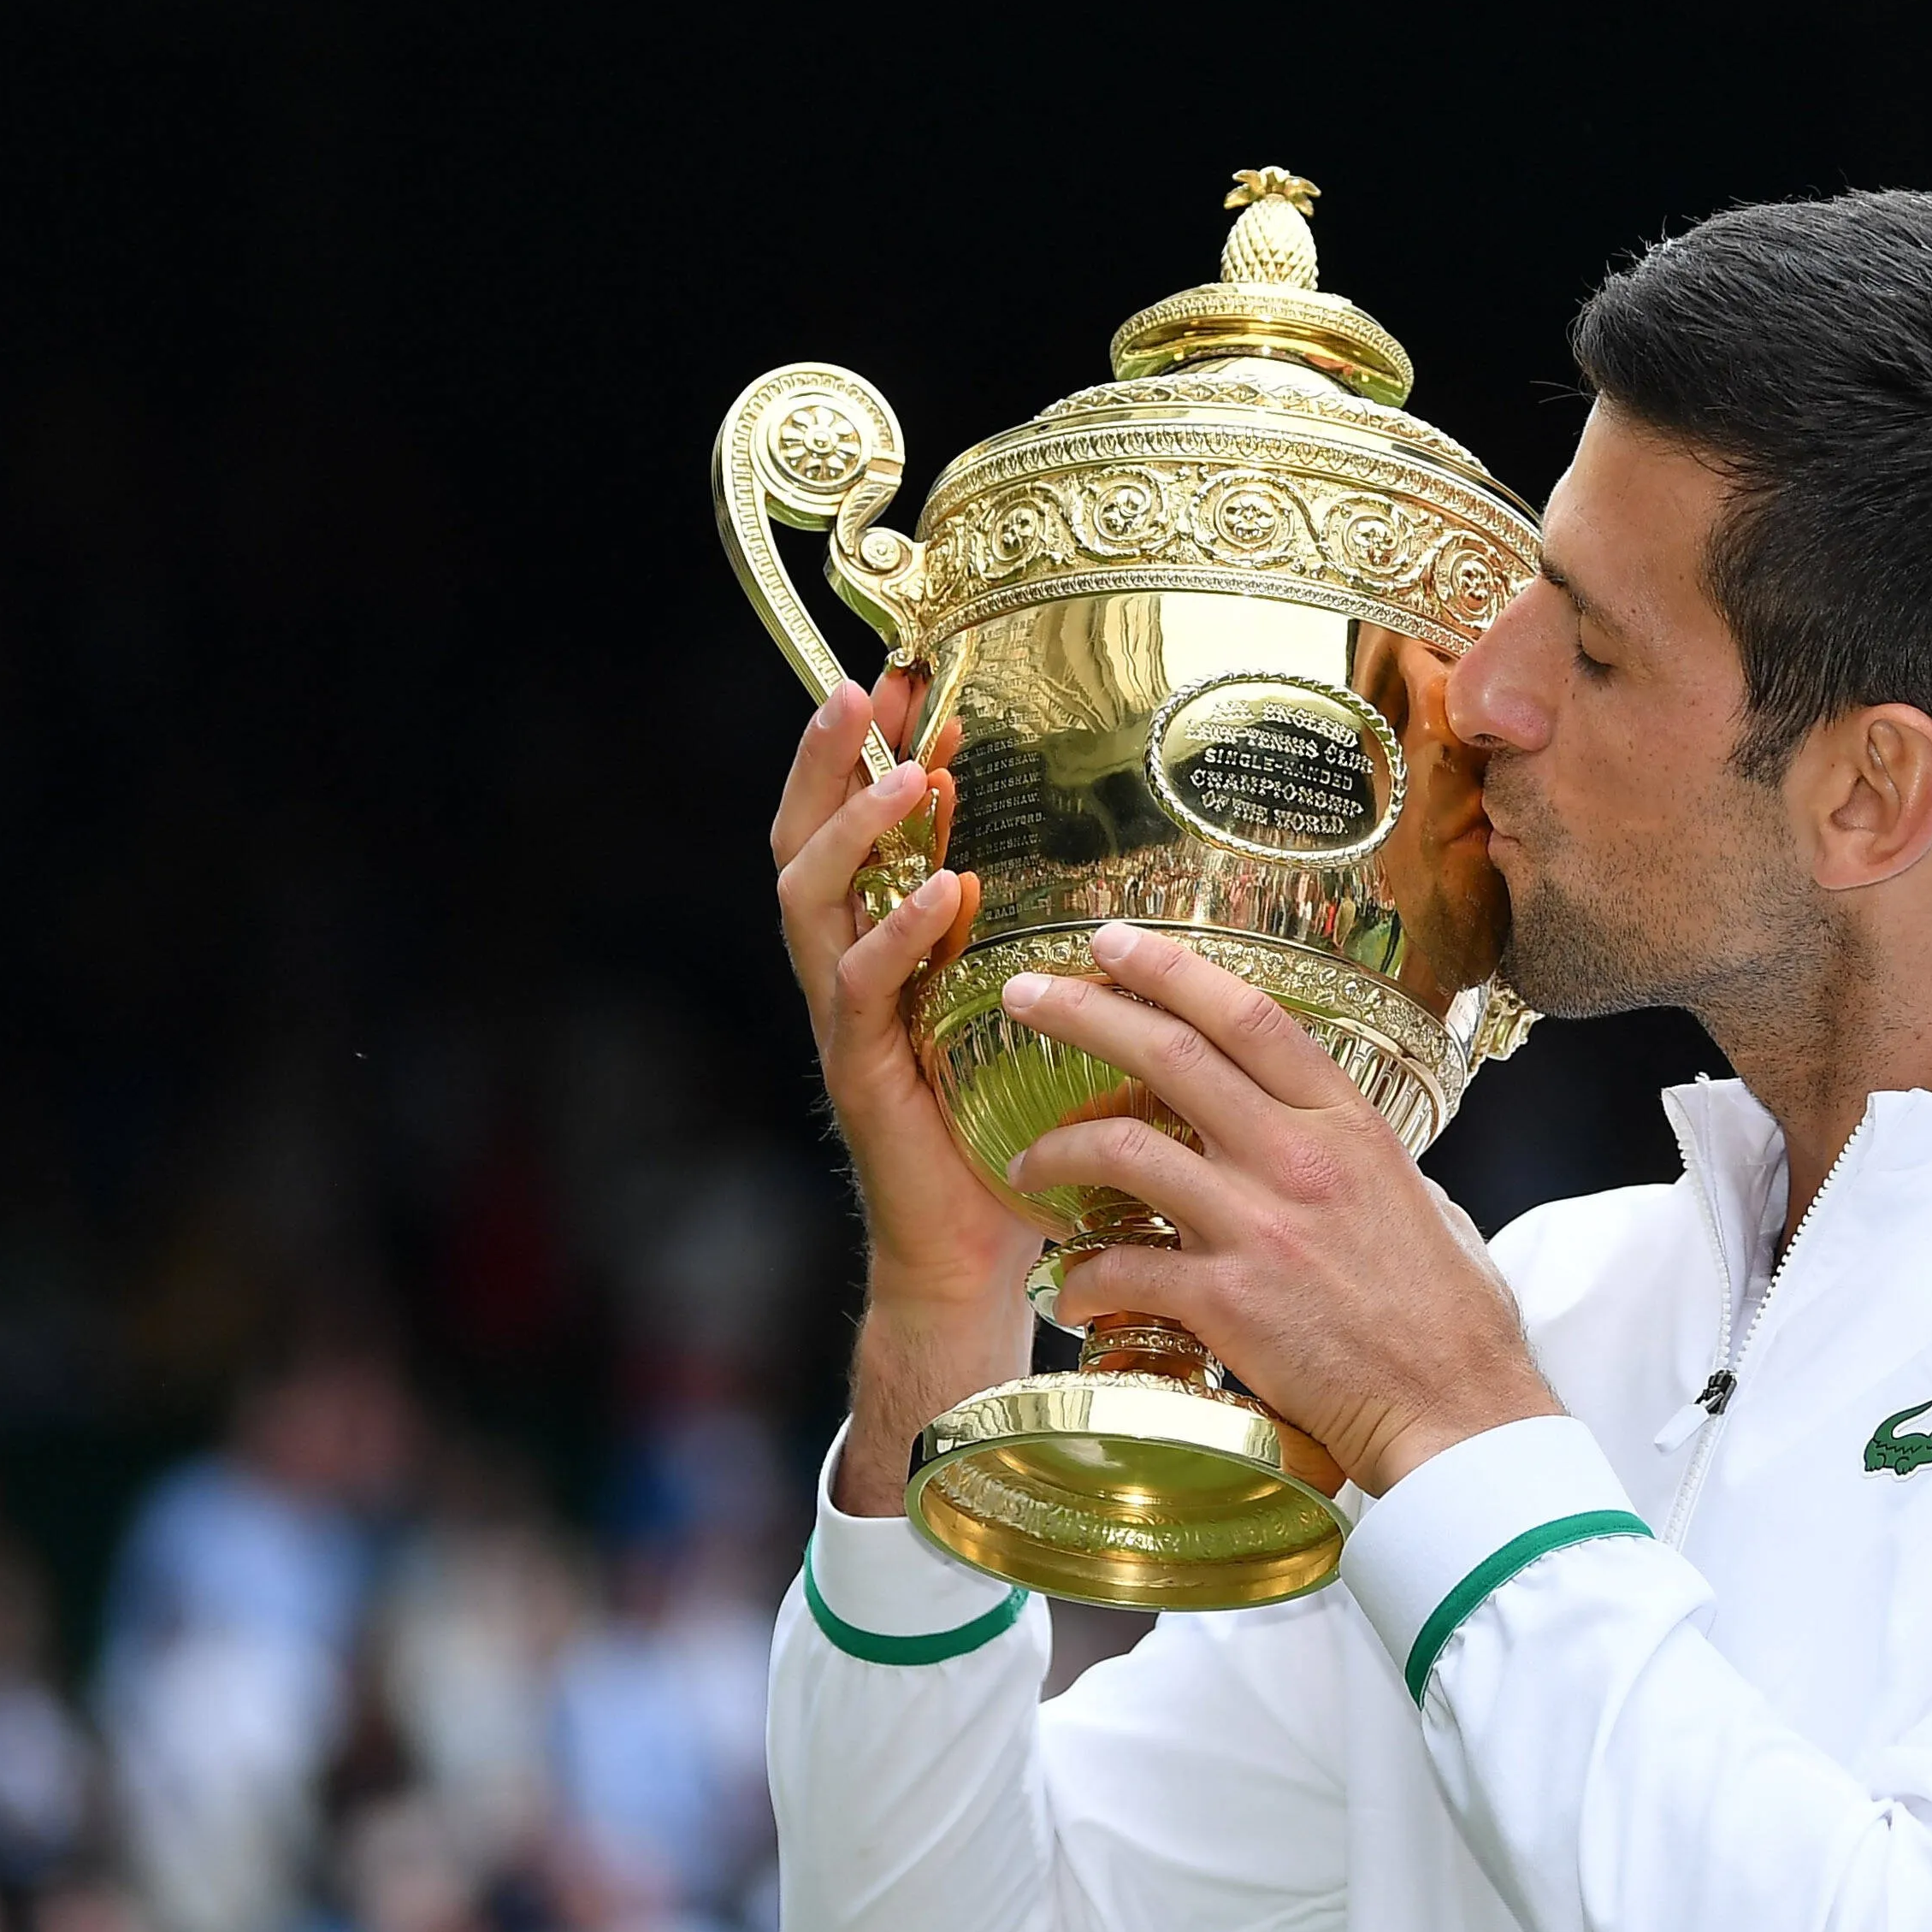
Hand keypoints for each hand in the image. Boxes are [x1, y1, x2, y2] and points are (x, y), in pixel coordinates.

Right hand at [770, 673, 1039, 1508]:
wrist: (978, 1259)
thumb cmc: (1015, 1136)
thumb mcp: (1034, 1016)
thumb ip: (1045, 944)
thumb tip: (1126, 863)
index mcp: (887, 947)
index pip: (857, 827)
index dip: (867, 750)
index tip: (907, 672)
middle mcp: (850, 973)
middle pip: (805, 840)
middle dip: (830, 759)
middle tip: (867, 688)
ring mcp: (846, 1024)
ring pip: (812, 904)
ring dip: (859, 832)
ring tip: (911, 775)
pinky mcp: (864, 1078)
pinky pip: (859, 994)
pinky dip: (894, 939)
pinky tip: (941, 895)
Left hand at [999, 922, 1558, 1493]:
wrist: (1456, 1410)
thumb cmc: (1452, 1318)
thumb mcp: (1423, 1203)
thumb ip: (1366, 1163)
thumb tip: (1341, 1147)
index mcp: (1351, 1124)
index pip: (1250, 1015)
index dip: (1172, 969)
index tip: (1115, 943)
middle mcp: (1300, 1157)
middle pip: (1170, 1054)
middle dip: (1083, 1012)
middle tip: (1026, 993)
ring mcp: (1259, 1226)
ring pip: (1124, 1149)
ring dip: (1058, 1147)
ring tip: (1024, 1160)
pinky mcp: (1226, 1300)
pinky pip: (1120, 1266)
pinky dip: (1079, 1278)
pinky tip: (1067, 1291)